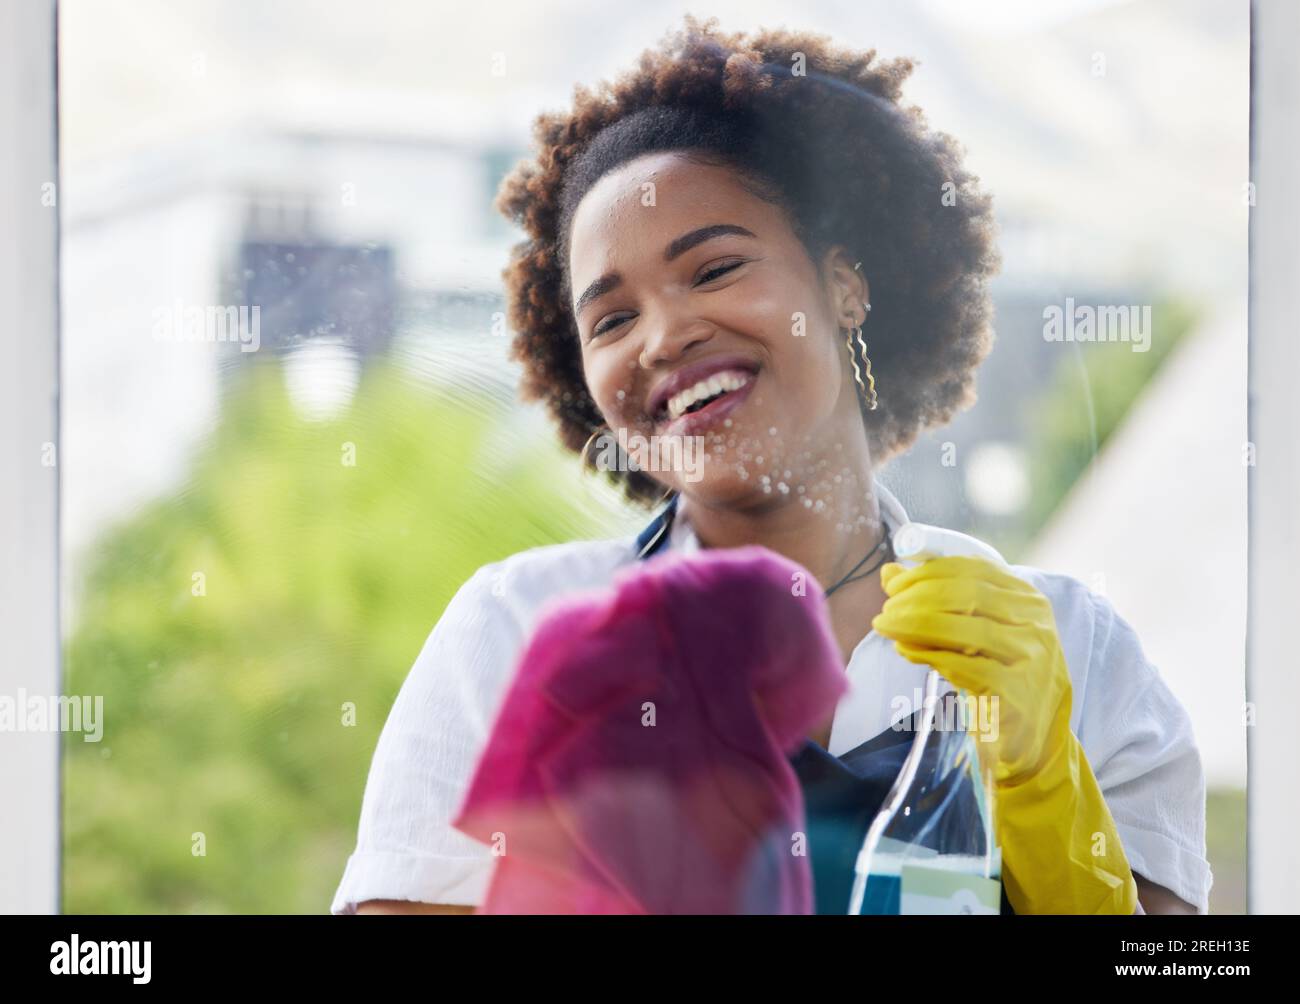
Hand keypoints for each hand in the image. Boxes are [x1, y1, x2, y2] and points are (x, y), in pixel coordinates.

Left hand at [870, 555, 1137, 913]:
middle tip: (884, 611)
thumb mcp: (974, 634)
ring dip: (914, 623)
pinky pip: (964, 666)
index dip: (925, 572)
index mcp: (1028, 599)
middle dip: (915, 598)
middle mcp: (1037, 624)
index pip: (971, 569)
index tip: (891, 584)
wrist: (1034, 744)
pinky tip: (906, 651)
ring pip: (963, 628)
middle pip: (964, 594)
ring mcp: (1032, 659)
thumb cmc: (998, 679)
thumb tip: (889, 571)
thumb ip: (937, 601)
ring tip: (886, 627)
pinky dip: (929, 654)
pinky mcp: (1017, 694)